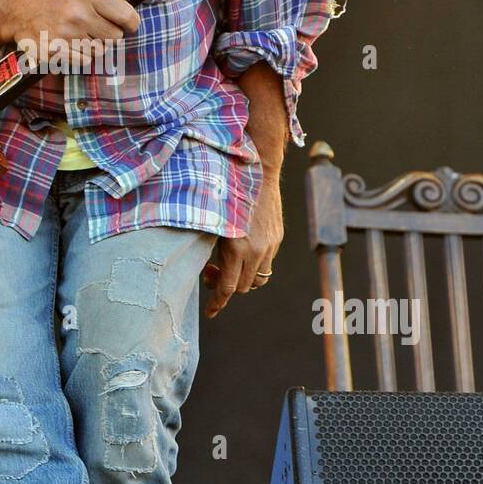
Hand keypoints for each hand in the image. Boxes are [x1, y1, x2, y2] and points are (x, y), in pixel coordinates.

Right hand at [1, 0, 140, 69]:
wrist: (16, 6)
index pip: (126, 16)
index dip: (132, 23)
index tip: (128, 24)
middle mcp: (78, 15)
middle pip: (115, 38)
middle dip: (110, 33)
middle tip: (98, 27)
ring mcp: (65, 35)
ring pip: (100, 51)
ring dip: (95, 45)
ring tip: (81, 33)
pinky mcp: (55, 51)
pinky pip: (83, 61)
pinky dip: (80, 54)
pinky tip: (70, 43)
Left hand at [203, 167, 283, 318]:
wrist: (257, 171)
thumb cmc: (225, 192)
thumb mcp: (212, 223)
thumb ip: (212, 249)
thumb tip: (205, 270)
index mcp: (236, 248)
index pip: (228, 288)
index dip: (218, 303)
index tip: (210, 312)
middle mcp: (256, 250)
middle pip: (243, 287)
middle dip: (226, 287)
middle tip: (210, 273)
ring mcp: (270, 245)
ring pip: (258, 278)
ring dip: (242, 278)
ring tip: (227, 263)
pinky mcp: (277, 238)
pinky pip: (266, 262)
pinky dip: (253, 264)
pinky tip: (242, 249)